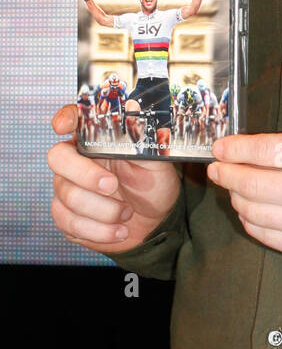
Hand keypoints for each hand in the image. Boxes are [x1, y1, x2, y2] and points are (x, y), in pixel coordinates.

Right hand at [48, 105, 179, 252]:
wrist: (154, 221)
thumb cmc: (153, 183)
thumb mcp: (156, 161)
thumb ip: (144, 140)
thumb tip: (136, 117)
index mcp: (96, 139)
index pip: (73, 119)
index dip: (65, 119)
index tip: (62, 126)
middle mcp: (76, 160)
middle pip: (58, 158)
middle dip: (85, 175)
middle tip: (112, 185)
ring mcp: (67, 188)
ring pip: (67, 196)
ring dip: (104, 210)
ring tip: (127, 213)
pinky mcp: (66, 217)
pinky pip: (70, 223)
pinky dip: (99, 231)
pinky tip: (119, 231)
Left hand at [208, 132, 281, 264]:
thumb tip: (250, 151)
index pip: (264, 150)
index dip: (234, 149)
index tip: (220, 148)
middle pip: (251, 184)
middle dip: (225, 174)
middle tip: (217, 168)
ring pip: (252, 212)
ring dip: (236, 198)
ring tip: (235, 189)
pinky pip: (265, 235)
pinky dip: (251, 221)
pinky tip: (251, 210)